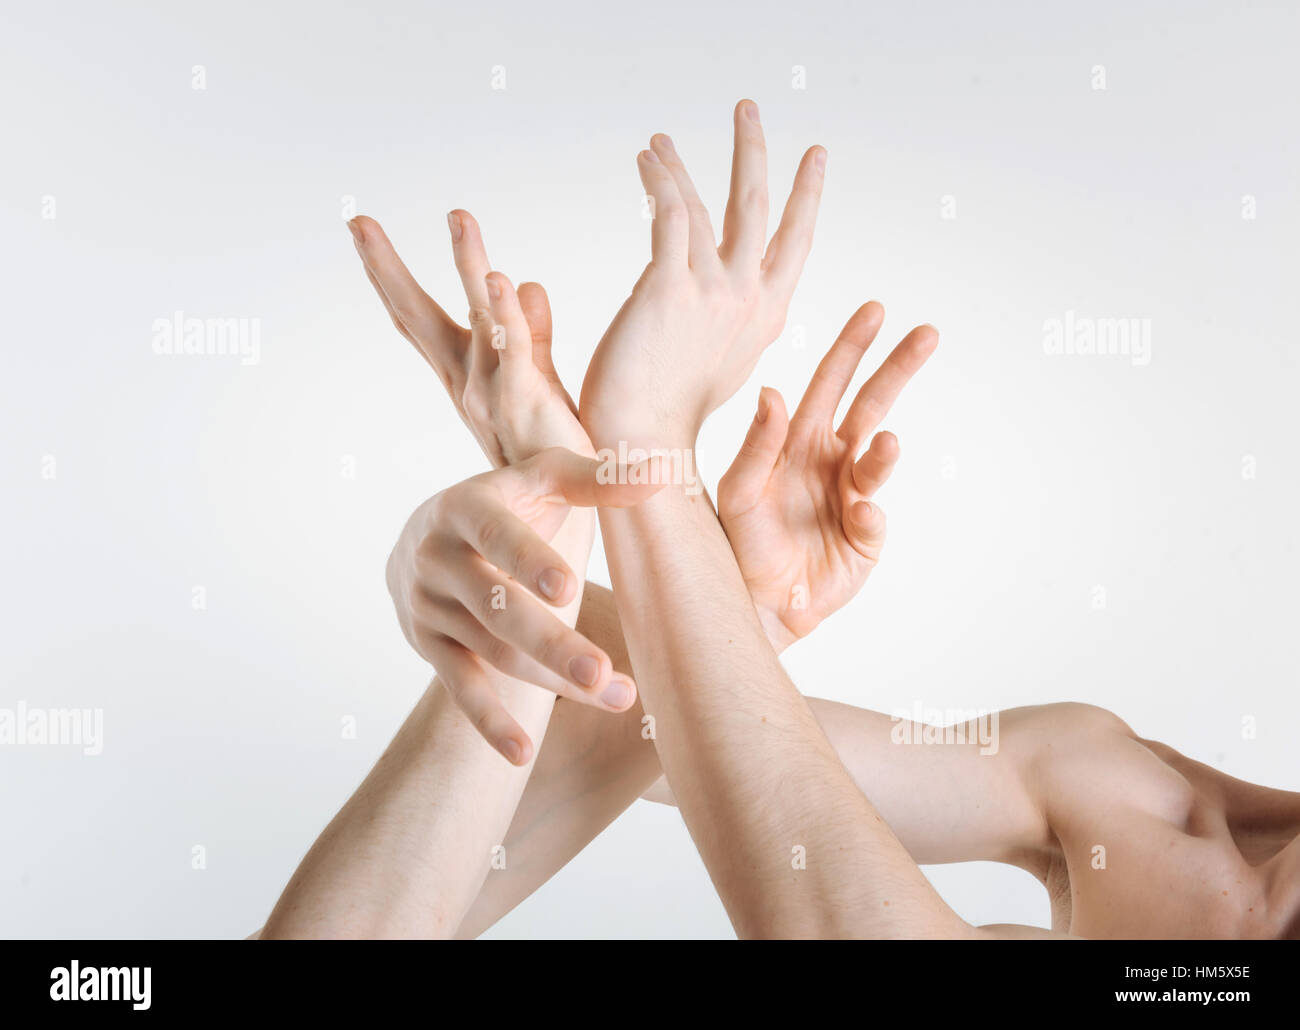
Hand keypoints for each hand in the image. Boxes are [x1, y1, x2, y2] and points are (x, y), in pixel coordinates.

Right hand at [348, 211, 590, 462]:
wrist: (569, 511)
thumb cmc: (549, 450)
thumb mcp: (537, 381)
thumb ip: (533, 334)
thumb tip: (526, 283)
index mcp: (465, 374)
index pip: (419, 318)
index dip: (390, 276)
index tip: (361, 230)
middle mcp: (467, 381)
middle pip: (421, 317)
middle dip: (389, 269)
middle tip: (359, 223)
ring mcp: (491, 393)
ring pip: (479, 317)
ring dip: (471, 265)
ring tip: (459, 217)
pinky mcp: (525, 403)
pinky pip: (515, 352)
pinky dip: (507, 316)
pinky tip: (501, 280)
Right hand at [387, 447, 661, 763]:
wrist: (424, 535)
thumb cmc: (508, 501)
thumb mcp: (544, 478)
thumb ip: (598, 480)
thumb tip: (661, 474)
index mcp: (468, 507)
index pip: (497, 536)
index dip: (528, 561)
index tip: (567, 588)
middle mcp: (438, 558)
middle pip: (497, 609)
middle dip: (551, 643)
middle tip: (602, 672)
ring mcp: (430, 606)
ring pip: (494, 653)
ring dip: (553, 682)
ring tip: (618, 698)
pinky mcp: (429, 646)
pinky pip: (460, 688)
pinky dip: (489, 723)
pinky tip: (522, 753)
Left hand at [580, 100, 824, 450]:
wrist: (642, 441)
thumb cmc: (671, 412)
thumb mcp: (723, 362)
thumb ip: (731, 321)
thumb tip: (731, 299)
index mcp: (766, 315)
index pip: (794, 241)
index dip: (805, 195)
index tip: (814, 156)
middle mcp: (748, 297)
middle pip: (758, 206)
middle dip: (753, 151)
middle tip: (746, 108)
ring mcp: (712, 290)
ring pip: (705, 203)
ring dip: (678, 164)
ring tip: (659, 140)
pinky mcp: (669, 287)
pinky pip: (670, 213)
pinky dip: (659, 180)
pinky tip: (646, 158)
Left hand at [717, 303, 937, 651]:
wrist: (752, 605)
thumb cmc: (738, 544)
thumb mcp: (739, 490)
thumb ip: (758, 445)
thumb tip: (774, 392)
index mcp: (799, 440)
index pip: (830, 384)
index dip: (852, 347)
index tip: (875, 309)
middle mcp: (831, 461)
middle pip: (871, 404)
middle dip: (897, 368)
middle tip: (927, 332)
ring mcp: (852, 497)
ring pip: (880, 459)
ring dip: (884, 451)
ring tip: (885, 447)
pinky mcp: (866, 537)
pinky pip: (874, 519)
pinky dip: (868, 518)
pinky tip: (856, 522)